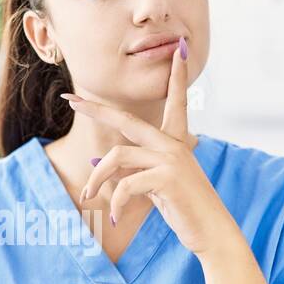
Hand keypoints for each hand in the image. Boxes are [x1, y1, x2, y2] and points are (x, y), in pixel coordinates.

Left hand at [61, 38, 239, 257]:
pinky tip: (115, 217)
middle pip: (126, 119)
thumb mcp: (155, 187)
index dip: (178, 75)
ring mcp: (171, 159)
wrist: (212, 233)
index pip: (177, 100)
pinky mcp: (167, 178)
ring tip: (87, 196)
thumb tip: (94, 162)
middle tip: (71, 100)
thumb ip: (130, 171)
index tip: (179, 50)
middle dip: (96, 109)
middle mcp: (174, 144)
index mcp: (176, 142)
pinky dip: (115, 201)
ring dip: (96, 178)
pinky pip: (126, 185)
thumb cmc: (185, 210)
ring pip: (117, 157)